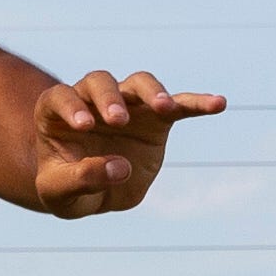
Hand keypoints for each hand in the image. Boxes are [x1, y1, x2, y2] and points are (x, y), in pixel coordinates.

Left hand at [31, 70, 225, 218]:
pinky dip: (197, 102)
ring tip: (164, 108)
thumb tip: (120, 167)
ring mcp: (126, 105)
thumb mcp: (61, 193)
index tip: (85, 126)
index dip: (71, 107)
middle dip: (109, 98)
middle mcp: (91, 100)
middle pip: (100, 82)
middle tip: (118, 121)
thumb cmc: (65, 188)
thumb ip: (82, 179)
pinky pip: (179, 105)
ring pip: (139, 84)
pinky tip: (218, 104)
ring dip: (151, 92)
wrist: (91, 193)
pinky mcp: (156, 118)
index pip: (60, 97)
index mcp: (57, 112)